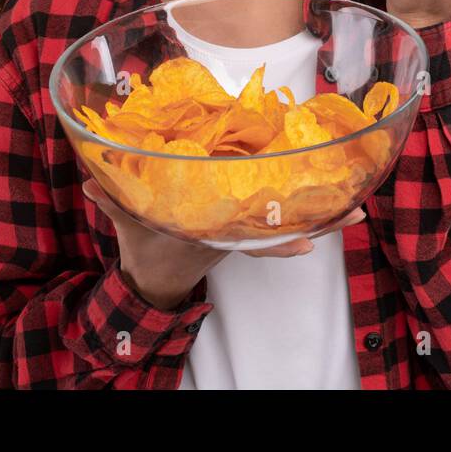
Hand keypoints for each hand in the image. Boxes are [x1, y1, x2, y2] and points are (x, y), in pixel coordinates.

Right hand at [81, 180, 365, 305]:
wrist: (154, 272)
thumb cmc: (146, 244)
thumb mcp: (129, 222)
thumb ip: (112, 199)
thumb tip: (91, 179)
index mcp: (213, 233)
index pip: (248, 241)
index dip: (277, 244)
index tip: (307, 247)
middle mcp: (235, 232)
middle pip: (283, 229)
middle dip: (320, 223)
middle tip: (357, 215)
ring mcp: (242, 228)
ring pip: (288, 223)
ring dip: (324, 216)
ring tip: (360, 209)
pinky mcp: (244, 220)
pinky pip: (278, 215)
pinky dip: (306, 208)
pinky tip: (334, 194)